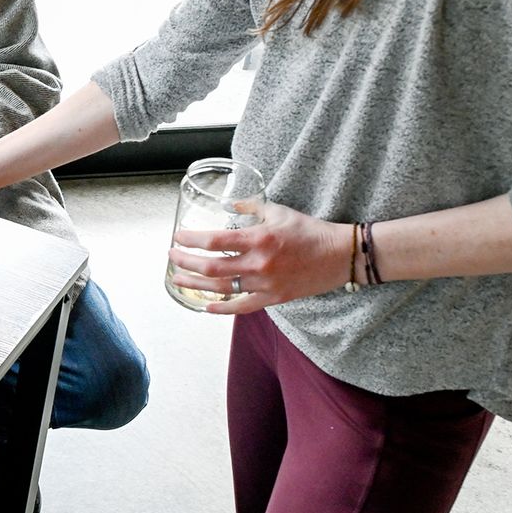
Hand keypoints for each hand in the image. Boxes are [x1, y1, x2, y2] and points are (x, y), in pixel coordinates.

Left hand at [167, 201, 350, 313]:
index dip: (191, 240)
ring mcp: (265, 284)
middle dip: (186, 262)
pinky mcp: (274, 298)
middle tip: (172, 257)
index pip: (215, 240)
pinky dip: (222, 308)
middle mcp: (259, 263)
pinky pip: (242, 307)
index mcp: (259, 239)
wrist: (339, 255)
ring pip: (222, 288)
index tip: (178, 238)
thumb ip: (251, 206)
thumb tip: (229, 204)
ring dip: (196, 284)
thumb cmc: (310, 230)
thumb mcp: (278, 211)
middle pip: (212, 266)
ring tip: (178, 279)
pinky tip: (205, 306)